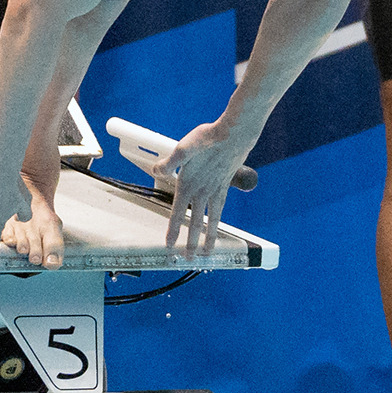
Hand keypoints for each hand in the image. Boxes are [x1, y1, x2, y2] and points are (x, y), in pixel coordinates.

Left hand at [160, 122, 241, 255]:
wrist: (236, 134)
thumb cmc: (210, 138)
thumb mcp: (184, 146)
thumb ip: (169, 162)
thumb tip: (155, 171)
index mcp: (189, 183)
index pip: (178, 212)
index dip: (173, 230)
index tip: (169, 246)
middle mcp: (202, 190)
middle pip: (195, 222)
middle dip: (190, 242)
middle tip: (188, 259)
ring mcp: (215, 189)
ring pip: (211, 220)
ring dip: (208, 238)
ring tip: (208, 252)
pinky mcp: (225, 184)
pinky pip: (220, 208)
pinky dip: (217, 219)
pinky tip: (216, 222)